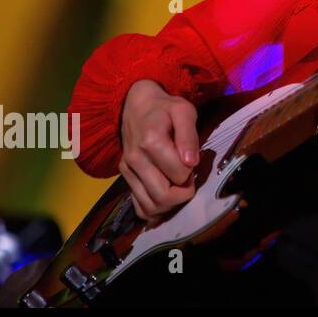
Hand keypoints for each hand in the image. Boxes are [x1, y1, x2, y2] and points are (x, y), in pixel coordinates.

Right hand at [119, 79, 199, 223]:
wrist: (136, 106)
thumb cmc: (165, 108)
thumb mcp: (184, 111)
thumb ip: (188, 135)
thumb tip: (191, 163)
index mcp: (151, 141)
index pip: (179, 175)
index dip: (192, 173)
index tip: (193, 162)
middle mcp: (135, 159)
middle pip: (162, 196)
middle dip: (183, 194)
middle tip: (190, 180)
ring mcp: (127, 170)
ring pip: (149, 206)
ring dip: (170, 204)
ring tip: (178, 187)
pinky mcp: (124, 176)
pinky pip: (138, 206)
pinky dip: (154, 210)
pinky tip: (166, 201)